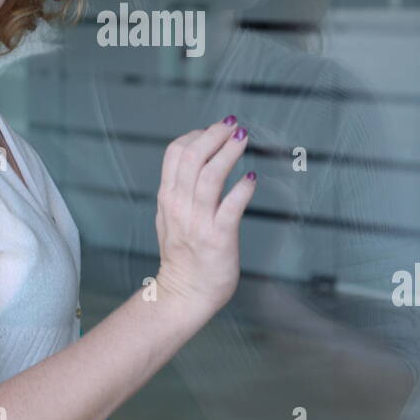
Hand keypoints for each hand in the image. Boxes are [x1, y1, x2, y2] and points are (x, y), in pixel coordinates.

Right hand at [153, 117, 256, 318]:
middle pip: (192, 156)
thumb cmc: (182, 256)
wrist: (185, 294)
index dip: (196, 134)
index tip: (215, 130)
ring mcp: (198, 221)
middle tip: (233, 125)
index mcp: (168, 197)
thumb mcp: (169, 216)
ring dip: (228, 152)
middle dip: (214, 135)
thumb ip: (179, 189)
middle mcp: (180, 205)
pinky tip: (251, 178)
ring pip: (210, 175)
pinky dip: (242, 188)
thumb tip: (196, 159)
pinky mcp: (218, 237)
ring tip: (243, 138)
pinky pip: (231, 206)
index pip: (175, 153)